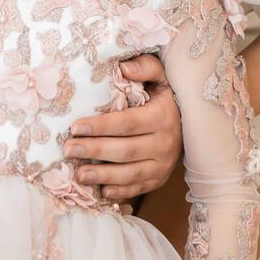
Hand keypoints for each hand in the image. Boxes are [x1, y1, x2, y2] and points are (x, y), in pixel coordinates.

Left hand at [62, 54, 181, 202]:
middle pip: (126, 150)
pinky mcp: (159, 179)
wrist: (190, 123)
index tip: (75, 127)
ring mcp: (163, 165)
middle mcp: (165, 143)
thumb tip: (122, 67)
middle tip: (69, 149)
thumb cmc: (164, 96)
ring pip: (130, 174)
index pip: (127, 123)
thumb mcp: (160, 76)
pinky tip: (100, 191)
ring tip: (78, 173)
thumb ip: (144, 67)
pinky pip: (138, 188)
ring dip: (102, 176)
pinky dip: (119, 192)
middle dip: (95, 150)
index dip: (100, 126)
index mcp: (162, 116)